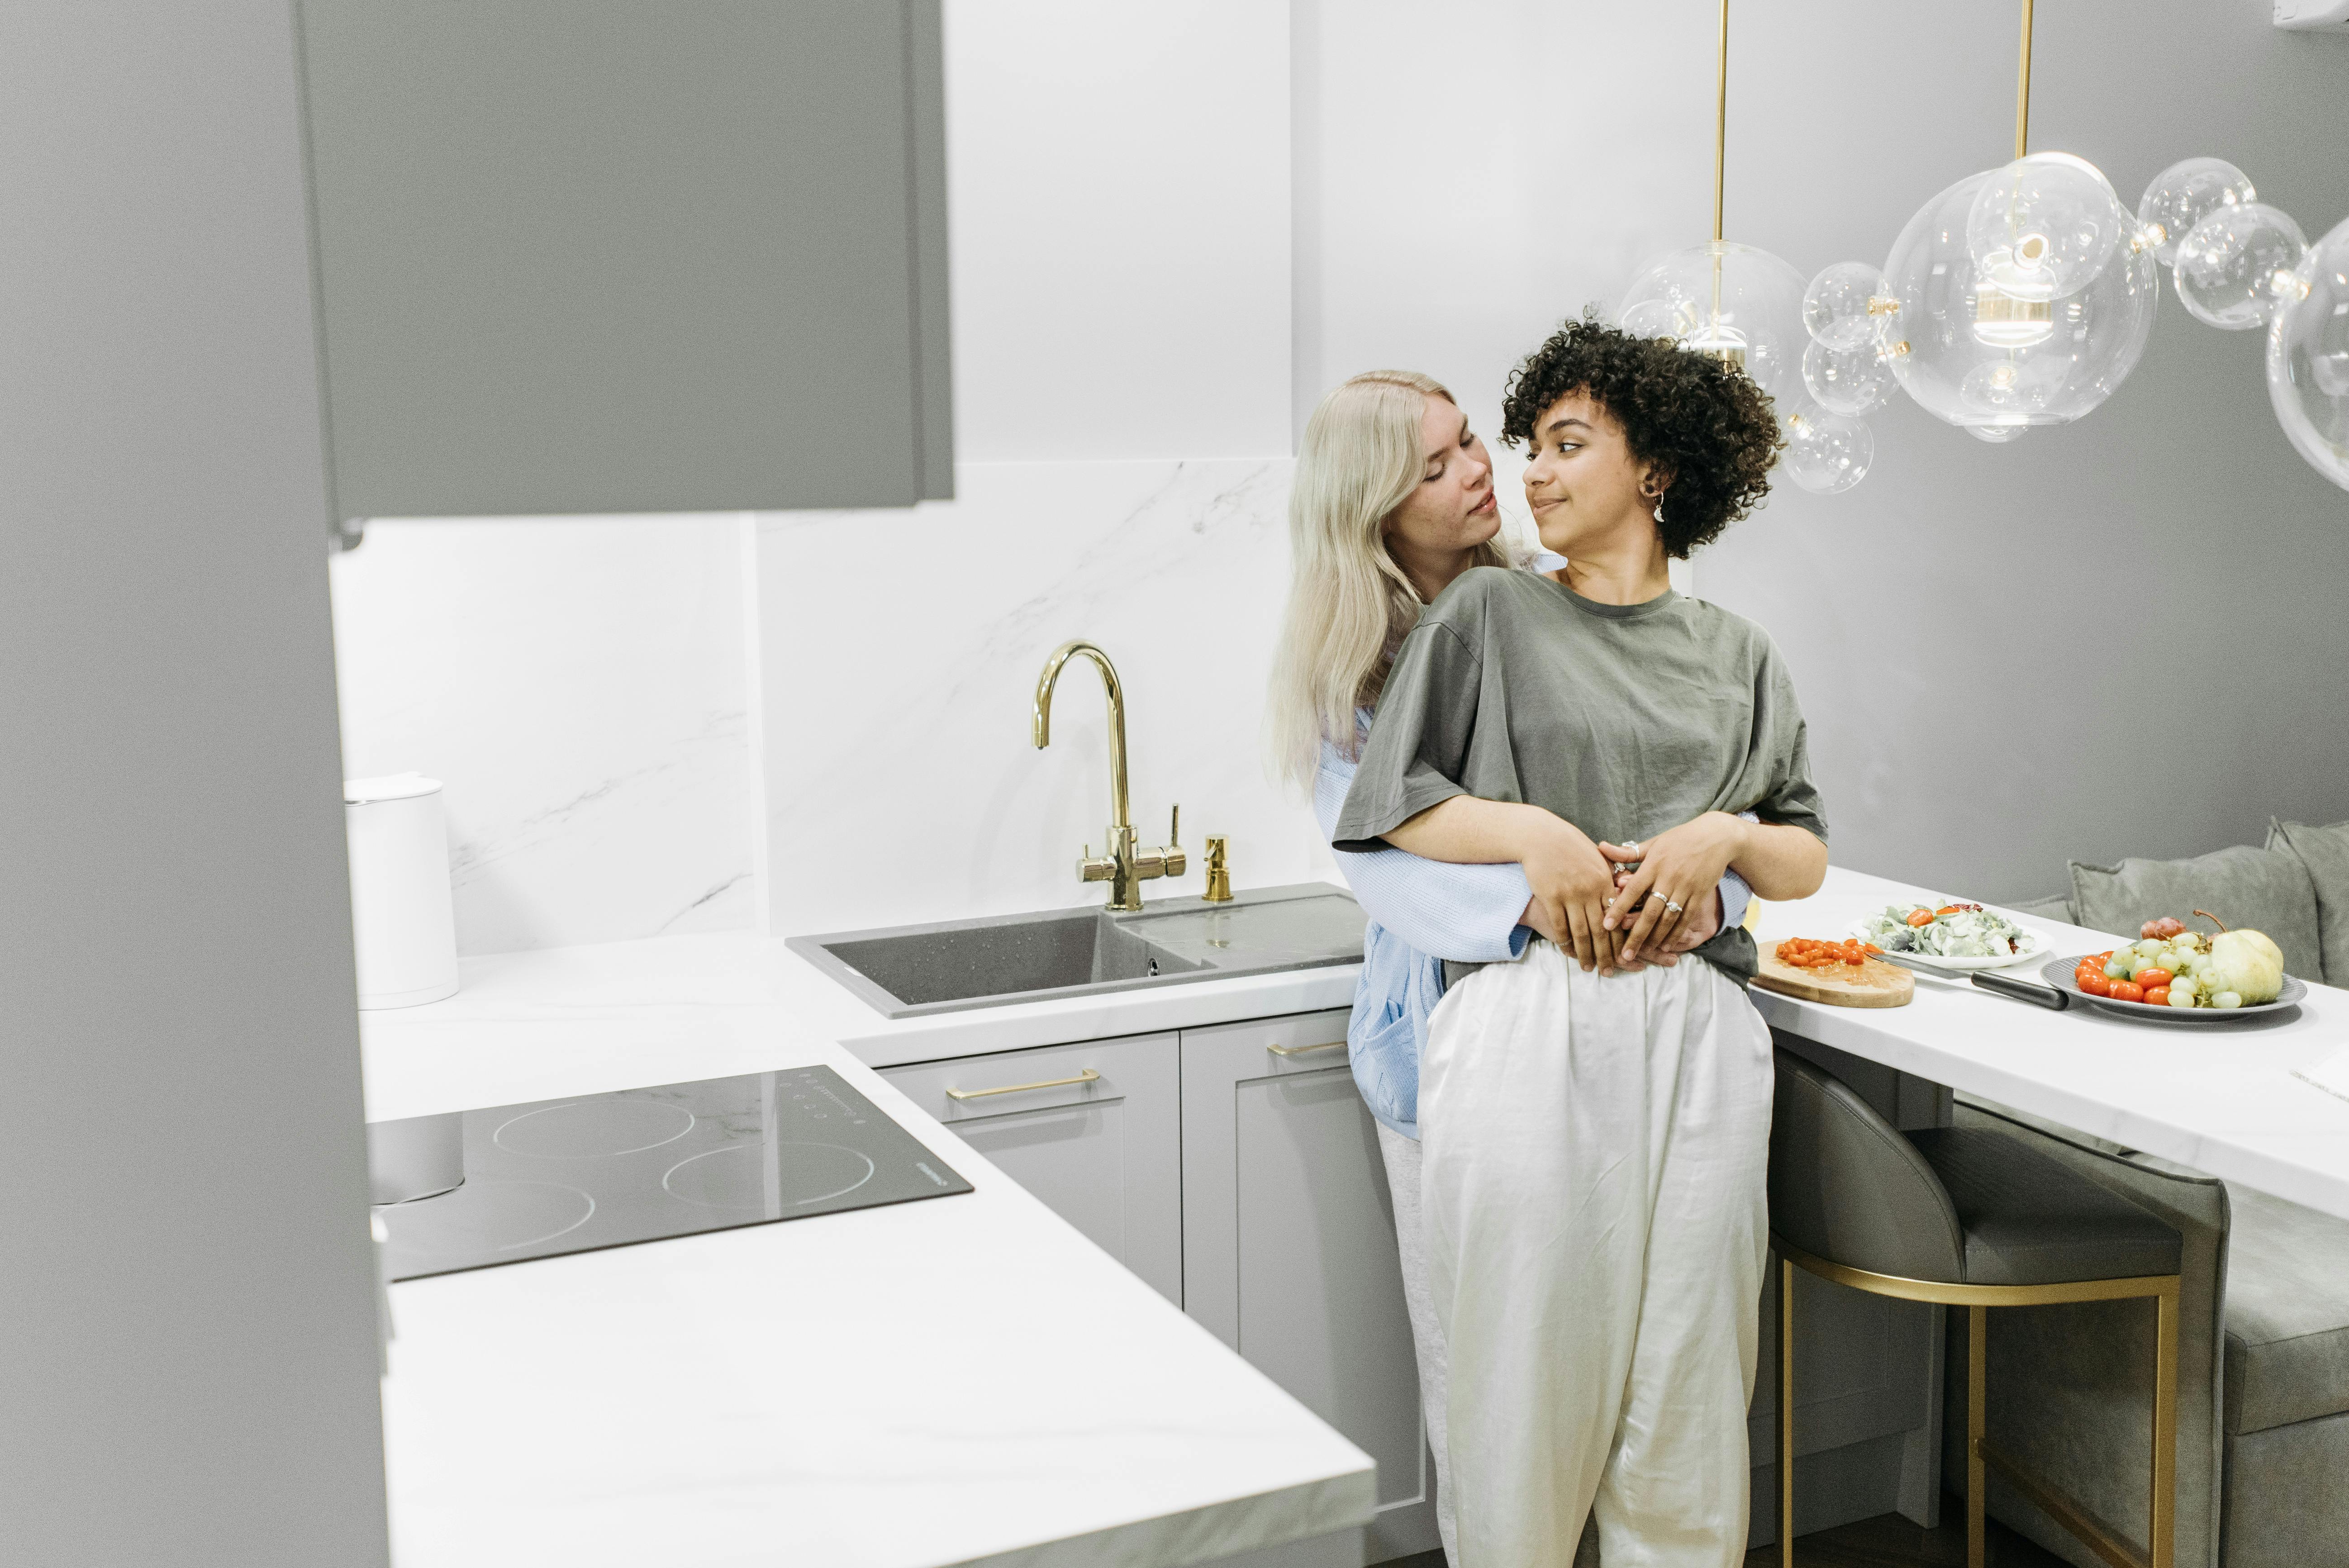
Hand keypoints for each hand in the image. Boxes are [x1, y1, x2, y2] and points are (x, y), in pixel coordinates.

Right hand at [1522, 815, 1635, 973]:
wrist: (1542, 836)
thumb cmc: (1571, 846)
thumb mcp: (1598, 858)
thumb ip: (1612, 877)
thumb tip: (1624, 893)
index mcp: (1606, 881)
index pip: (1617, 918)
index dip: (1621, 941)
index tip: (1625, 958)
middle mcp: (1591, 890)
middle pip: (1601, 931)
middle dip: (1606, 955)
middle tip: (1609, 972)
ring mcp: (1570, 894)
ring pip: (1581, 932)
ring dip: (1585, 954)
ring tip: (1589, 968)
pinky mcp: (1551, 896)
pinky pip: (1560, 926)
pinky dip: (1564, 942)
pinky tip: (1568, 953)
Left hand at [1598, 813, 1749, 962]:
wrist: (1717, 837)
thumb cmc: (1679, 839)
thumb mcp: (1653, 843)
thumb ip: (1627, 852)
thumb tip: (1600, 847)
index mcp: (1653, 865)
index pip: (1632, 890)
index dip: (1618, 908)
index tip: (1605, 926)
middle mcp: (1668, 878)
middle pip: (1650, 911)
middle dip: (1636, 935)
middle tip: (1624, 954)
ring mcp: (1686, 888)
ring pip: (1668, 919)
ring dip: (1655, 938)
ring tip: (1642, 953)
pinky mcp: (1700, 895)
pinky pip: (1686, 918)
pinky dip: (1676, 933)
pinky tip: (1666, 946)